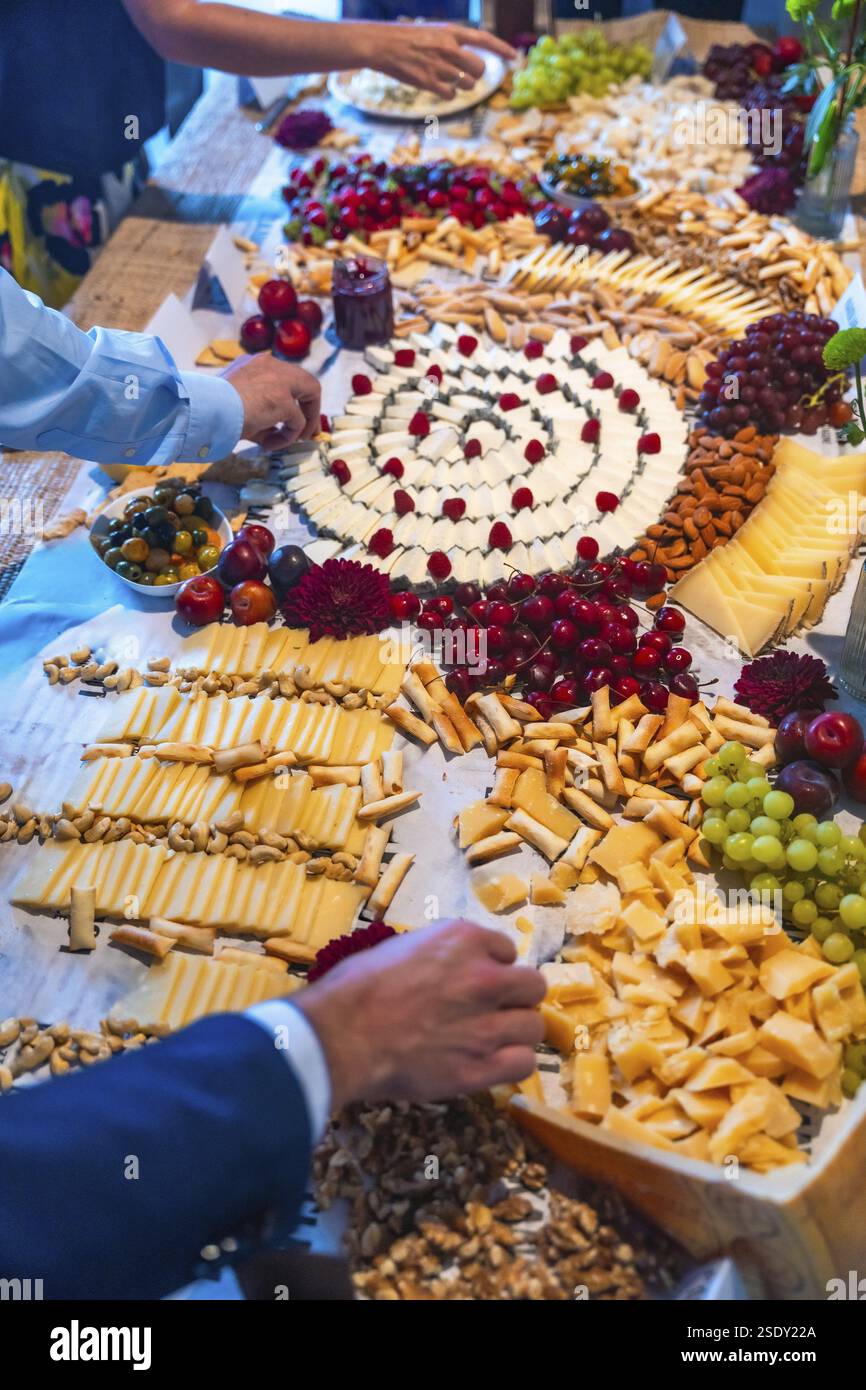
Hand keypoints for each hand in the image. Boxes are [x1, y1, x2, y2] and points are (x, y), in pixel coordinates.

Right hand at [221, 353, 320, 451]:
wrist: (206, 411)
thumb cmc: (214, 409)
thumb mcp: (240, 403)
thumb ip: (261, 410)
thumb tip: (276, 431)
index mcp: (258, 364)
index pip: (287, 377)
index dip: (296, 398)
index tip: (296, 416)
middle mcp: (271, 366)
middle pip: (306, 383)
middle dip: (311, 408)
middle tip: (309, 431)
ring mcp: (280, 382)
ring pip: (309, 397)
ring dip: (303, 423)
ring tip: (295, 440)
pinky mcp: (283, 401)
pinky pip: (297, 423)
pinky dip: (287, 437)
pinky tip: (269, 444)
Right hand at [296, 919, 544, 1110]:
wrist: (341, 1035)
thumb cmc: (356, 987)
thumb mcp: (401, 948)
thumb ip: (440, 956)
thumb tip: (448, 969)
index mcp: (464, 940)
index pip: (506, 950)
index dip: (494, 966)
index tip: (477, 979)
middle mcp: (485, 977)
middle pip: (532, 986)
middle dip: (515, 997)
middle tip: (493, 1009)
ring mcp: (487, 1025)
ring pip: (533, 1027)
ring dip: (515, 1032)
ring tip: (492, 1039)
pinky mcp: (480, 1067)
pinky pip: (523, 1064)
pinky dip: (511, 1063)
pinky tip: (493, 1062)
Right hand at [362, 23, 515, 99]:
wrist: (383, 44)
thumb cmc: (408, 39)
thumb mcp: (434, 32)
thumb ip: (453, 43)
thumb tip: (470, 60)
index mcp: (451, 32)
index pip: (484, 39)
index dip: (502, 48)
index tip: (515, 57)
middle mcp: (449, 48)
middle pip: (479, 68)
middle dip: (476, 74)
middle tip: (465, 74)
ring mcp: (440, 66)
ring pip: (467, 84)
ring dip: (462, 85)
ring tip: (447, 78)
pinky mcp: (429, 82)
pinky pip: (451, 95)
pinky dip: (448, 93)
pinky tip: (438, 86)